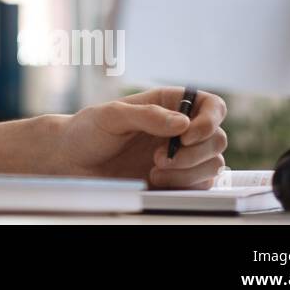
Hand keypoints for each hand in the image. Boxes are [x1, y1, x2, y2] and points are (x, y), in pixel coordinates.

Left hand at [53, 88, 227, 188]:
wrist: (72, 162)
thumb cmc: (88, 131)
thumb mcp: (111, 116)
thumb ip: (146, 115)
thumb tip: (183, 122)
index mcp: (168, 104)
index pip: (211, 106)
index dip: (210, 120)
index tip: (187, 135)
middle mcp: (180, 128)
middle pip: (217, 139)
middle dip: (193, 153)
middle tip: (159, 158)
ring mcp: (181, 155)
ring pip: (213, 164)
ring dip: (187, 172)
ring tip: (153, 171)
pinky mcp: (177, 179)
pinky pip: (200, 185)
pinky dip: (182, 185)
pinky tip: (155, 180)